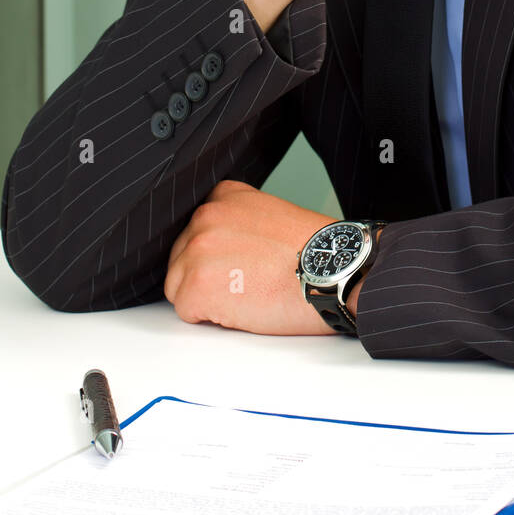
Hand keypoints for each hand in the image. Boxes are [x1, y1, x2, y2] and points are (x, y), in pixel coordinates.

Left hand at [163, 180, 338, 334]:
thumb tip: (225, 246)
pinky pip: (186, 310)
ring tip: (247, 295)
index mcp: (224, 196)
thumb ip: (238, 221)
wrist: (334, 272)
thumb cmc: (315, 252)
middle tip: (248, 283)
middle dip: (208, 276)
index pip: (196, 232)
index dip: (217, 255)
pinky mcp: (196, 286)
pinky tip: (243, 308)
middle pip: (183, 258)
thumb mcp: (272, 214)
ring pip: (179, 285)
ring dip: (207, 297)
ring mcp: (197, 250)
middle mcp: (205, 216)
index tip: (240, 263)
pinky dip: (210, 318)